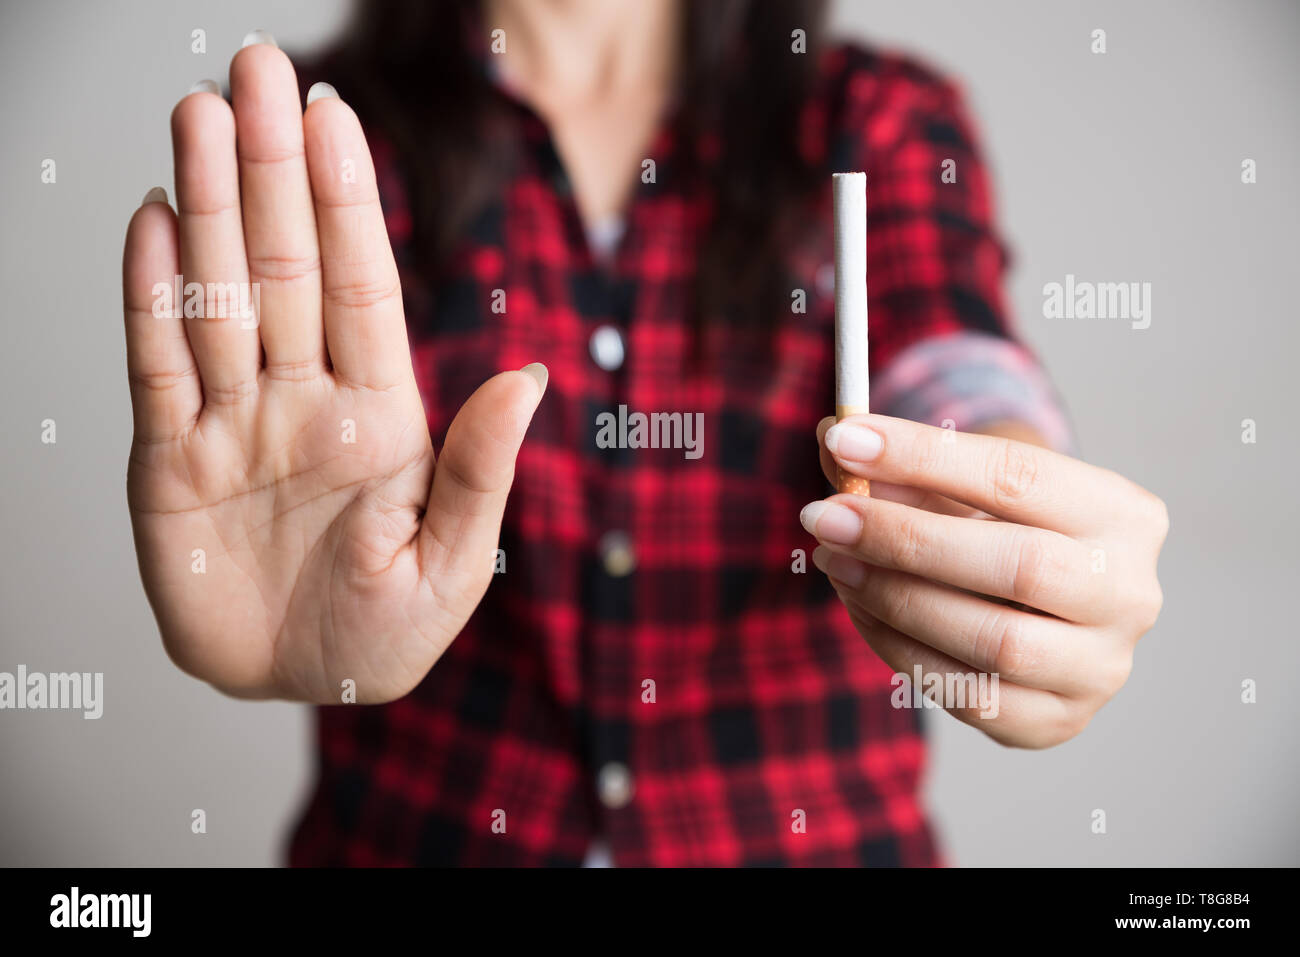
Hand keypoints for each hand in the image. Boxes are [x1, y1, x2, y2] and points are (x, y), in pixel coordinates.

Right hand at [122, 40, 545, 702]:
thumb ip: (480, 468)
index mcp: (381, 414)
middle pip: (284, 267)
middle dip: (269, 171)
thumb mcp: (451, 563)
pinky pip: (158, 366)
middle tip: (255, 72)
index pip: (360, 285)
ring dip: (204, 207)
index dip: (345, 202)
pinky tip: (152, 224)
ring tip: (195, 117)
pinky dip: (151, 298)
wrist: (298, 687)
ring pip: (217, 297)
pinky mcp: (169, 462)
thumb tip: (532, 374)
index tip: (333, 118)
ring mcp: (234, 423)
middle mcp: (304, 400)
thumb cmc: (386, 636)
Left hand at [804, 414, 1167, 747]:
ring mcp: (1100, 669)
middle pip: (1019, 568)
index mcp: (1125, 515)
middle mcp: (1130, 595)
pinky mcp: (1056, 722)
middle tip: (826, 516)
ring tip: (833, 560)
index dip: (924, 456)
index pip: (1019, 476)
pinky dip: (898, 648)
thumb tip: (828, 439)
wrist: (1041, 603)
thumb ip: (896, 462)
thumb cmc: (995, 526)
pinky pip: (967, 695)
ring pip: (995, 642)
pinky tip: (859, 606)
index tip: (845, 438)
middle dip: (906, 539)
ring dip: (895, 598)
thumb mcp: (957, 483)